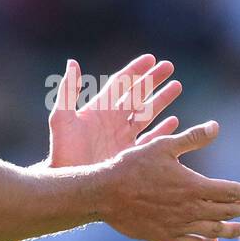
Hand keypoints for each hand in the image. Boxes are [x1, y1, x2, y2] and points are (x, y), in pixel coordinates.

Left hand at [47, 54, 181, 167]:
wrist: (70, 182)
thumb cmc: (62, 151)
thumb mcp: (62, 119)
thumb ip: (68, 92)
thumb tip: (72, 63)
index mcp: (100, 109)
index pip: (121, 84)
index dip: (134, 70)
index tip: (150, 58)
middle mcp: (114, 121)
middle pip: (138, 95)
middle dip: (153, 80)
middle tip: (169, 66)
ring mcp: (123, 138)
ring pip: (148, 113)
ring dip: (162, 100)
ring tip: (177, 86)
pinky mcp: (130, 155)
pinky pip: (151, 139)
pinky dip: (163, 129)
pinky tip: (174, 121)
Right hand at [100, 120, 239, 240]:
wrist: (105, 193)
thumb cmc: (132, 166)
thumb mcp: (162, 146)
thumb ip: (192, 138)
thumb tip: (216, 126)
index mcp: (193, 185)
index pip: (229, 191)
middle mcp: (190, 209)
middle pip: (225, 212)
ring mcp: (178, 226)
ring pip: (213, 231)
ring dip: (231, 230)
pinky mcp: (164, 238)